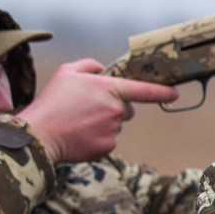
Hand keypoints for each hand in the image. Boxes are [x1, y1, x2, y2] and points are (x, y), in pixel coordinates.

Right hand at [18, 60, 180, 163]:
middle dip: (114, 107)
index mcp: (110, 89)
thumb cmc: (51, 102)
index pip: (145, 90)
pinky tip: (80, 135)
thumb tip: (104, 69)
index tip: (175, 93)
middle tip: (88, 108)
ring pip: (116, 125)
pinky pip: (109, 140)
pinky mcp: (107, 147)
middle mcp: (116, 110)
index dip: (163, 91)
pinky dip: (97, 138)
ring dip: (103, 123)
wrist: (39, 135)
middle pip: (127, 109)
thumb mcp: (67, 72)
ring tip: (78, 121)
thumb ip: (90, 66)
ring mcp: (113, 130)